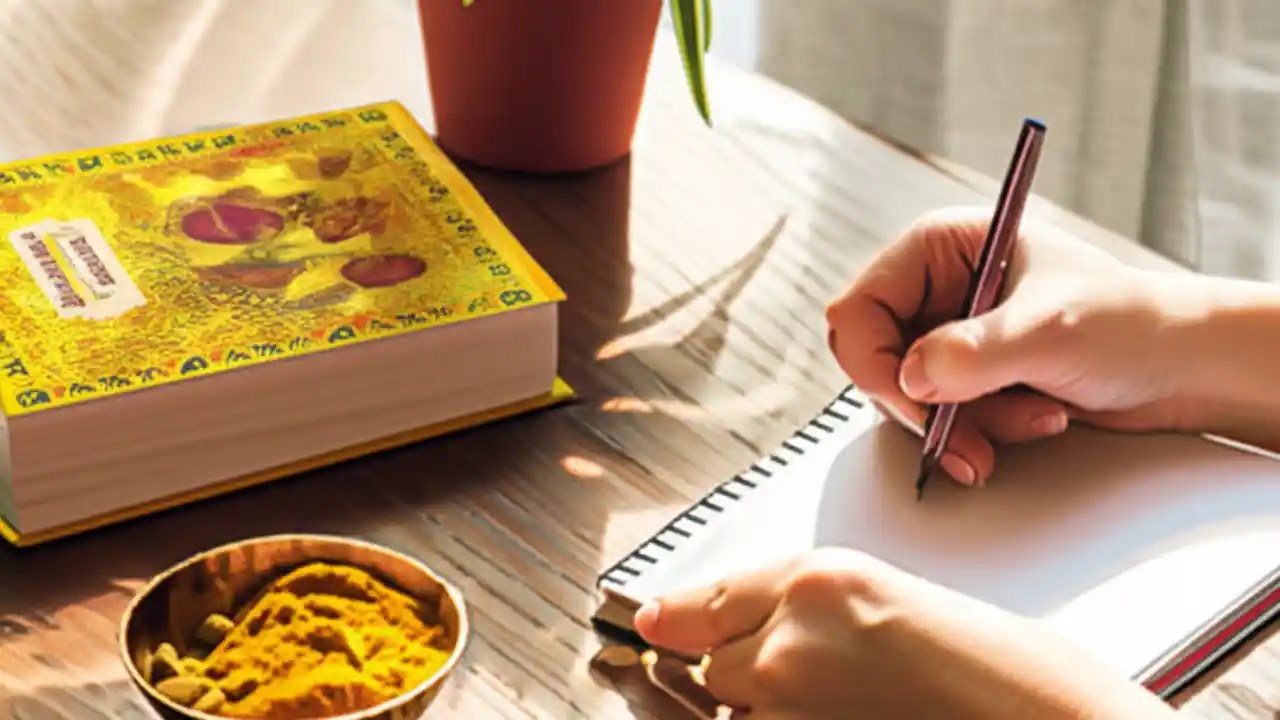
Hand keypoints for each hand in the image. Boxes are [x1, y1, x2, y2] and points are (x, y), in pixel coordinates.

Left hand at [633, 548, 1175, 719]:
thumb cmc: (994, 669)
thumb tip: (677, 617)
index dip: (675, 620)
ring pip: (733, 715)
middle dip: (745, 675)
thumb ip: (783, 602)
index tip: (653, 625)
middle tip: (822, 681)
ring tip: (854, 702)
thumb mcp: (881, 601)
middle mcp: (789, 646)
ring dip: (767, 711)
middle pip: (710, 669)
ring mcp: (791, 714)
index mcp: (816, 582)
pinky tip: (856, 712)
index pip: (698, 604)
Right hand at [825, 206, 1221, 485]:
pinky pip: (940, 417)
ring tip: (1031, 416)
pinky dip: (982, 432)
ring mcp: (951, 335)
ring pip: (908, 398)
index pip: (860, 307)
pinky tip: (1036, 416)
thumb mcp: (1050, 330)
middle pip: (877, 360)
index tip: (912, 399)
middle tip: (966, 436)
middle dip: (927, 406)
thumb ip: (975, 352)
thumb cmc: (1132, 322)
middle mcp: (938, 288)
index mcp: (942, 248)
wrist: (1184, 367)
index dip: (874, 360)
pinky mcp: (969, 376)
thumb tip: (912, 376)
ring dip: (965, 423)